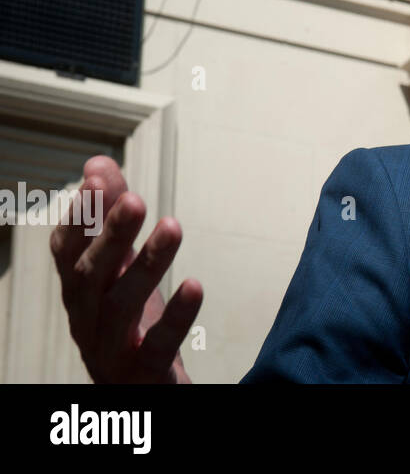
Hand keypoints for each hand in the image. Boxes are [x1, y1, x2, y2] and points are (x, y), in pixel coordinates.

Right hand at [50, 155, 203, 382]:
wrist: (142, 394)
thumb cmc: (128, 321)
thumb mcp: (118, 269)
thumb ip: (107, 218)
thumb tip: (96, 164)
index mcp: (79, 291)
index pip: (68, 251)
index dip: (80, 216)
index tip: (99, 180)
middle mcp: (86, 319)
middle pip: (89, 276)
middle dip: (110, 235)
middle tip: (135, 198)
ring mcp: (111, 350)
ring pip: (120, 307)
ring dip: (146, 264)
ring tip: (173, 226)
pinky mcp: (142, 375)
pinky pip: (156, 346)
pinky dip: (175, 317)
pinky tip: (194, 285)